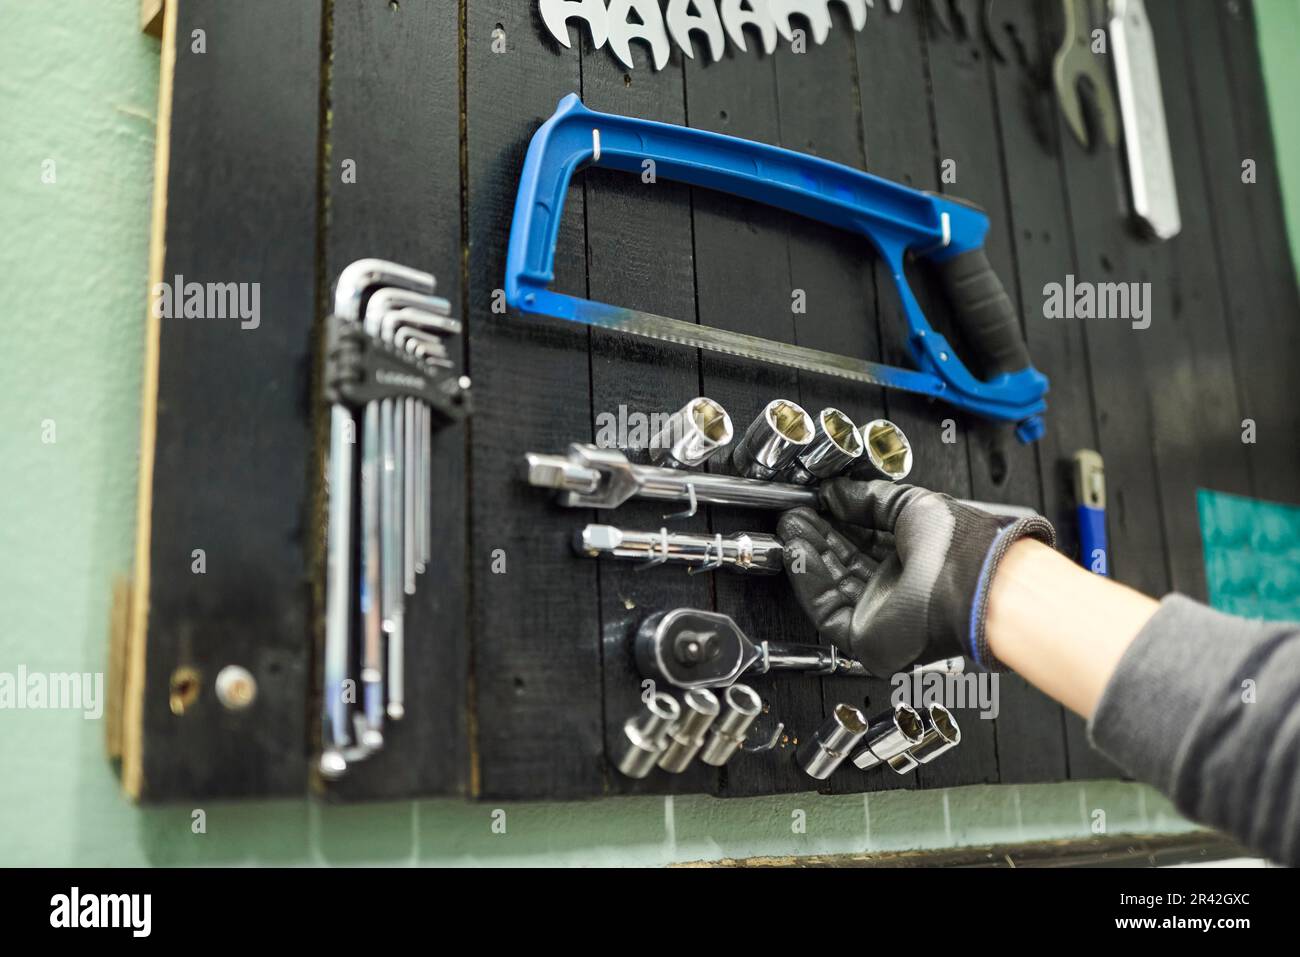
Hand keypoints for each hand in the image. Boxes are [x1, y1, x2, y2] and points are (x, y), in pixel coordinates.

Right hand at [777, 478, 1054, 674]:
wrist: (969, 580)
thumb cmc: (959, 546)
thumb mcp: (909, 504)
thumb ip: (867, 498)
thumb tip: (835, 492)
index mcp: (912, 558)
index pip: (862, 540)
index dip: (835, 521)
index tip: (815, 503)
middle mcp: (895, 587)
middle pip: (842, 562)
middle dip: (816, 537)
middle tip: (795, 515)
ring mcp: (880, 613)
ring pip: (831, 585)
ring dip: (808, 556)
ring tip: (791, 528)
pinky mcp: (866, 637)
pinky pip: (826, 611)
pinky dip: (808, 583)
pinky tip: (799, 554)